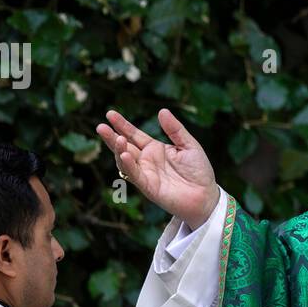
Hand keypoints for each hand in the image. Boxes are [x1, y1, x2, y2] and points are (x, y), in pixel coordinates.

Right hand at [96, 108, 218, 229]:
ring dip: (119, 150)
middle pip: (125, 146)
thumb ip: (175, 129)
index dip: (122, 125)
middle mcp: (147, 161)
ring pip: (125, 160)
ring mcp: (146, 174)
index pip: (134, 134)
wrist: (206, 196)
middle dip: (112, 137)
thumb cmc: (199, 171)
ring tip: (117, 139)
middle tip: (101, 126)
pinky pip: (135, 175)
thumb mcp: (189, 145)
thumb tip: (162, 111)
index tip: (110, 114)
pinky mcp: (148, 187)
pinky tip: (124, 155)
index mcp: (155, 149)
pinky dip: (129, 165)